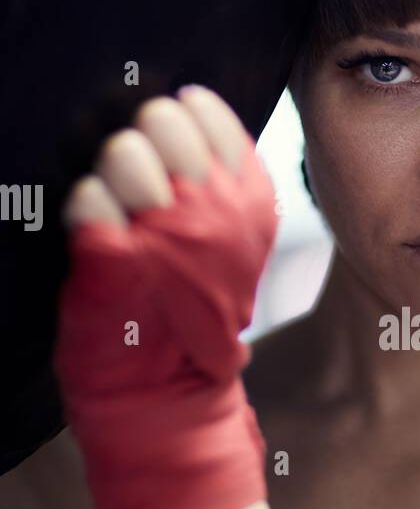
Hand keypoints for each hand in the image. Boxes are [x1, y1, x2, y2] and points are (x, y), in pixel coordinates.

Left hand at [53, 86, 277, 508]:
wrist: (163, 397)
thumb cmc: (185, 315)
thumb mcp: (228, 245)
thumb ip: (212, 182)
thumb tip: (174, 114)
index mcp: (248, 200)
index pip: (205, 111)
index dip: (179, 118)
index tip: (170, 151)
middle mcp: (214, 210)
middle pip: (161, 119)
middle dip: (140, 140)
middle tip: (138, 185)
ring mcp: (166, 233)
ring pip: (123, 151)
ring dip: (110, 176)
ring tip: (118, 213)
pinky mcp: (114, 259)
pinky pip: (87, 198)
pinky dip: (83, 211)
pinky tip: (95, 236)